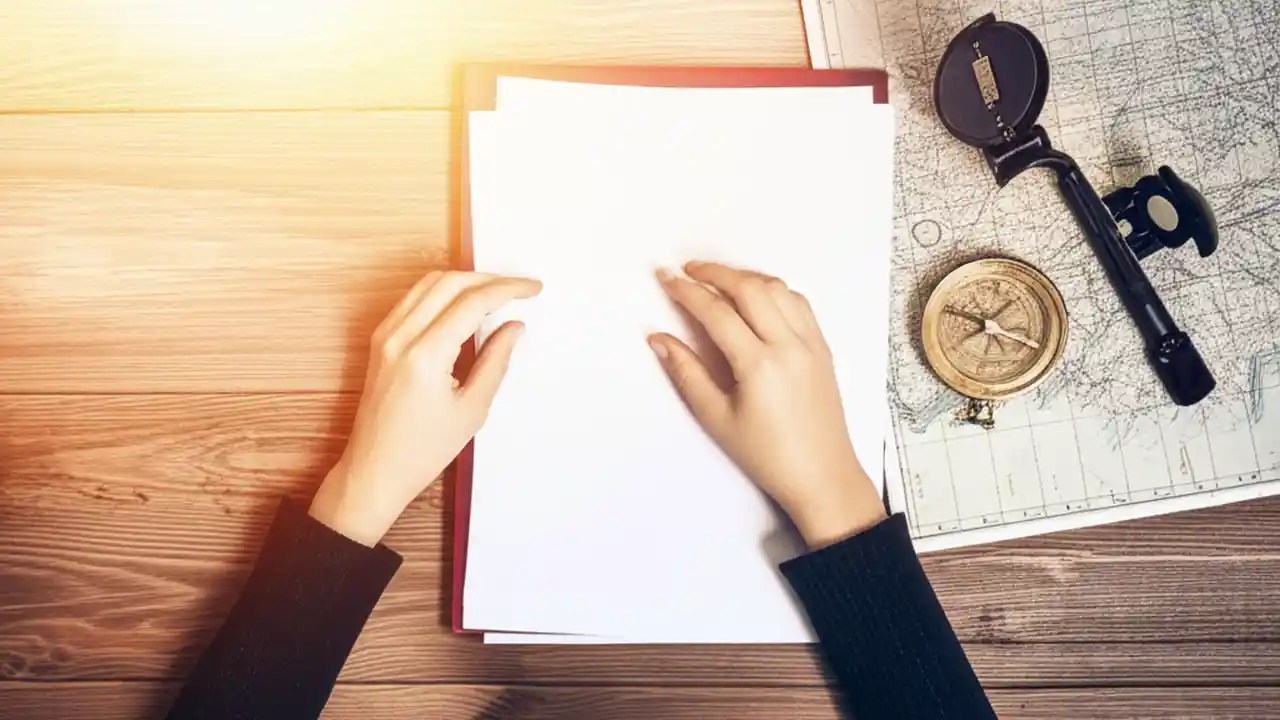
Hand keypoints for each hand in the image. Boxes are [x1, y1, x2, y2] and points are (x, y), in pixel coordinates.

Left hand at [310, 271, 541, 545]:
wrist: (375, 471)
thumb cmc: (422, 450)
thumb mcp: (472, 409)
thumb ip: (496, 361)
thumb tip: (514, 327)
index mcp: (424, 355)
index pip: (472, 302)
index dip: (507, 289)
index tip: (531, 288)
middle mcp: (400, 337)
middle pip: (450, 282)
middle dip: (489, 279)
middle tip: (519, 289)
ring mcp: (385, 336)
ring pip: (429, 284)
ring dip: (465, 281)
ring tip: (496, 293)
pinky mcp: (380, 341)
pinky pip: (414, 299)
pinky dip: (443, 293)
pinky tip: (465, 306)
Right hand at [649, 262, 884, 548]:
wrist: (822, 475)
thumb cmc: (767, 455)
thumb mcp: (717, 418)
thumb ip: (687, 373)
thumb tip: (659, 339)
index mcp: (760, 365)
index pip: (717, 312)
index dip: (687, 291)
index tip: (666, 278)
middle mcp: (790, 345)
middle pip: (750, 287)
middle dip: (715, 273)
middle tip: (688, 270)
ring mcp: (811, 343)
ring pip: (778, 288)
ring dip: (745, 276)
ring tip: (718, 280)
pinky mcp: (823, 347)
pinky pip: (799, 302)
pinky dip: (774, 289)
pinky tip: (756, 296)